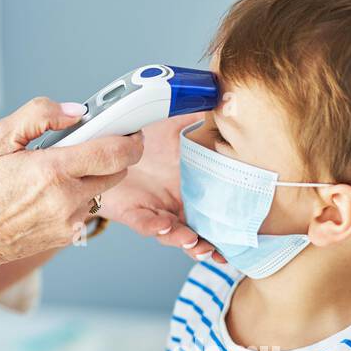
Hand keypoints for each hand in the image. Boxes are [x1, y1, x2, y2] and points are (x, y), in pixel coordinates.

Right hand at [0, 97, 143, 271]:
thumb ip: (39, 115)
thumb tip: (75, 112)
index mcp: (52, 171)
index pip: (113, 152)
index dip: (130, 137)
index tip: (130, 129)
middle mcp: (66, 200)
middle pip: (118, 172)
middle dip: (113, 154)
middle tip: (91, 143)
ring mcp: (69, 222)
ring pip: (103, 191)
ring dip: (93, 176)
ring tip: (58, 170)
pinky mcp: (68, 236)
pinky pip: (87, 209)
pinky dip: (78, 196)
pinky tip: (50, 192)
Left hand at [95, 112, 225, 263]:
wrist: (103, 147)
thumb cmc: (139, 141)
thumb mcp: (173, 126)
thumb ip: (199, 117)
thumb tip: (225, 100)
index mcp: (192, 185)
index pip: (217, 206)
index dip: (231, 219)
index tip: (247, 228)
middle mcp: (176, 202)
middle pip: (200, 229)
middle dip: (212, 243)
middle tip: (224, 250)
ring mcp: (156, 209)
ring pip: (175, 232)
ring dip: (186, 240)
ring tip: (197, 243)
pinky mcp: (133, 211)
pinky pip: (146, 223)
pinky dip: (157, 227)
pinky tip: (167, 227)